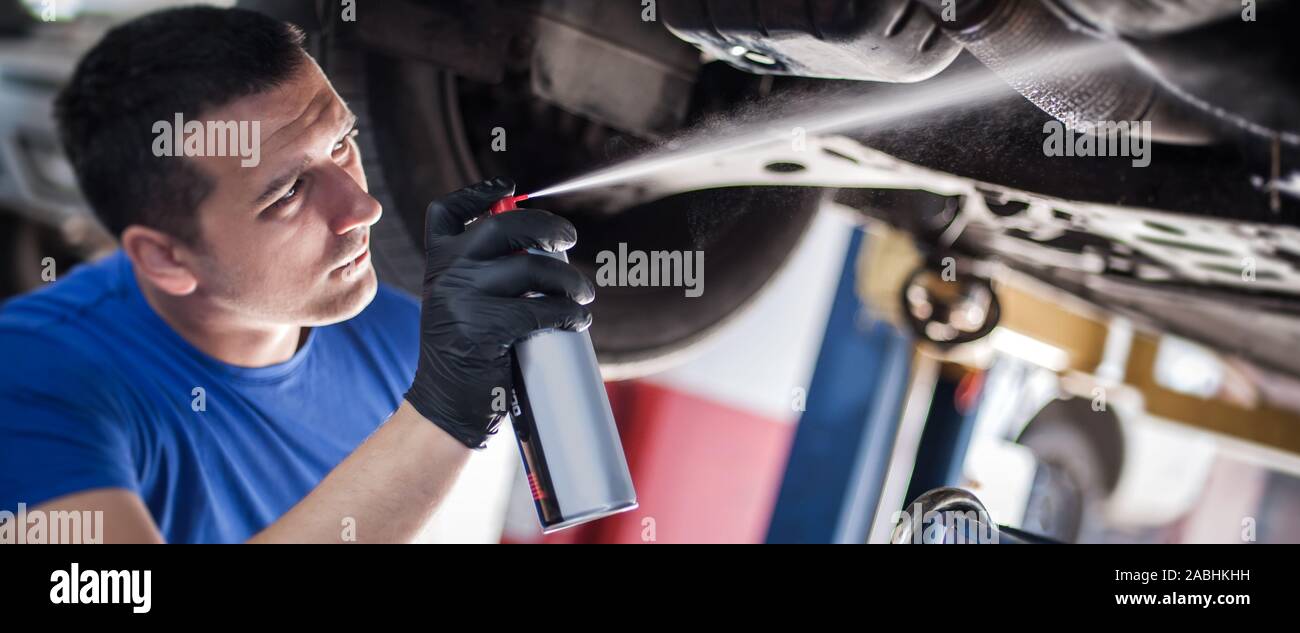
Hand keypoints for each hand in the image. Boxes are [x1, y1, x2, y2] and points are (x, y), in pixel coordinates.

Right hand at [404, 178, 593, 448]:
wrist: (444, 407)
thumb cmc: (465, 354)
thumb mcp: (459, 304)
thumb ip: (484, 273)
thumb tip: (542, 246)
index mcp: (437, 263)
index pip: (449, 211)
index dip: (479, 192)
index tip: (510, 186)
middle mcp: (445, 273)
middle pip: (502, 226)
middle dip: (545, 226)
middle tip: (569, 240)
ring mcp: (461, 299)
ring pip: (531, 269)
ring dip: (569, 280)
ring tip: (584, 294)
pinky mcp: (482, 330)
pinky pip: (540, 309)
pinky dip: (568, 313)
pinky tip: (578, 320)